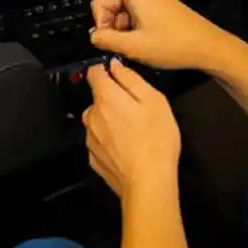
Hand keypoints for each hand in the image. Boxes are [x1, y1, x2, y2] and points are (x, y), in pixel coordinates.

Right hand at [52, 0, 245, 73]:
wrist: (209, 47)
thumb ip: (108, 40)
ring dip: (117, 29)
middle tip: (121, 43)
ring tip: (134, 45)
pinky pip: (128, 14)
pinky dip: (127, 29)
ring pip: (116, 10)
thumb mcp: (136, 48)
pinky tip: (140, 43)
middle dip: (105, 22)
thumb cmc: (175, 45)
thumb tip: (94, 36)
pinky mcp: (153, 6)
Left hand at [84, 59, 180, 199]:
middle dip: (113, 101)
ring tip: (134, 133)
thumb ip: (130, 79)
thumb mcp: (154, 100)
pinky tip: (127, 149)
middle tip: (137, 112)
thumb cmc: (156, 139)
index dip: (105, 70)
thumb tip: (114, 65)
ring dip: (110, 122)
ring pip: (98, 121)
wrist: (148, 181)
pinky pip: (100, 142)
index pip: (94, 73)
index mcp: (106, 98)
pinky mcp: (94, 158)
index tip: (117, 75)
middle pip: (98, 99)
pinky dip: (110, 142)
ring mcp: (91, 139)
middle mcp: (92, 116)